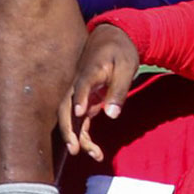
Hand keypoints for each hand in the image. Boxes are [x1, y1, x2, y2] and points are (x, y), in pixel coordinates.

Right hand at [60, 23, 141, 160]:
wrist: (111, 38)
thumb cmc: (120, 51)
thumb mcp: (127, 67)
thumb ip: (119, 90)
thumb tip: (112, 115)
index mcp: (90, 71)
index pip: (81, 85)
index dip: (79, 98)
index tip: (79, 113)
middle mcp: (79, 84)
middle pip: (66, 107)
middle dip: (68, 129)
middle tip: (74, 149)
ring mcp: (79, 93)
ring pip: (71, 118)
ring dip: (78, 138)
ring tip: (95, 155)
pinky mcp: (83, 101)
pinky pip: (80, 121)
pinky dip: (85, 136)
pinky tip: (96, 152)